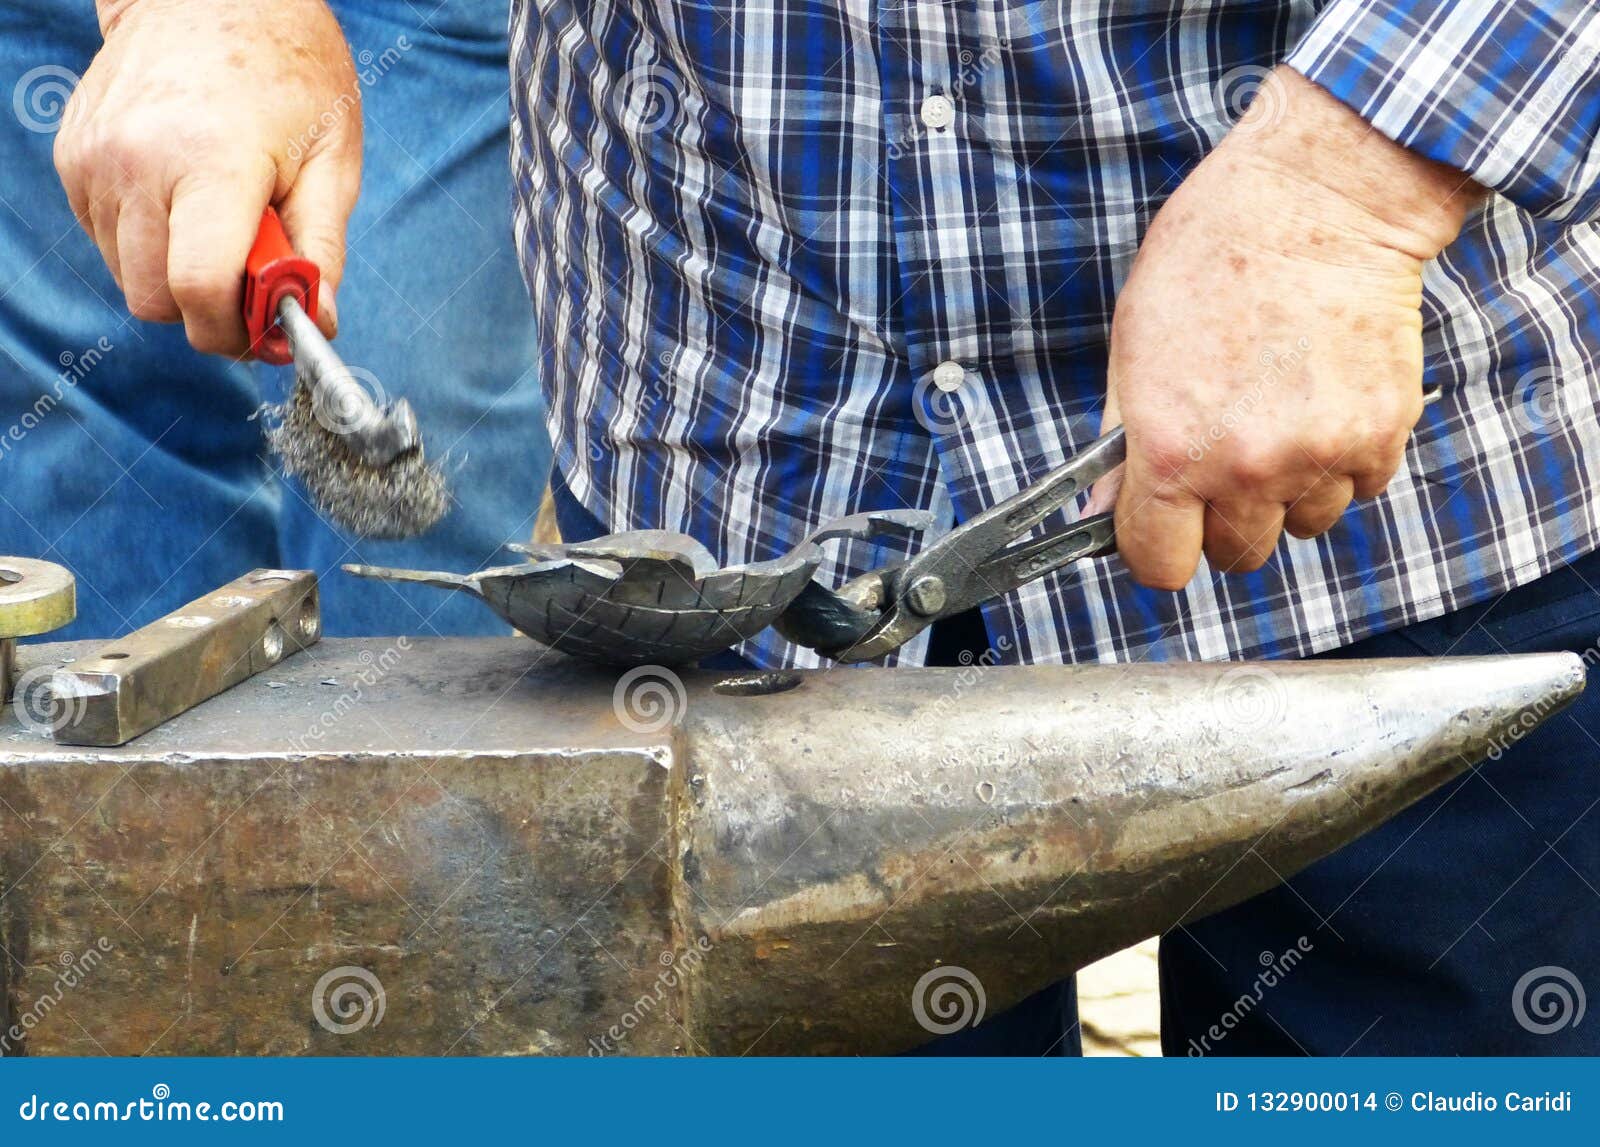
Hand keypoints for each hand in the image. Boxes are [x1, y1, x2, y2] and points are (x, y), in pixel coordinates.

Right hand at [55, 0, 361, 355]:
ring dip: (176, 276)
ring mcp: (93, 158)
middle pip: (154, 298)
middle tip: (252, 283)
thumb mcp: (333, 160)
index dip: (231, 330)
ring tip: (221, 227)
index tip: (264, 330)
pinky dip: (147, 243)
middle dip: (206, 310)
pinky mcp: (72, 156)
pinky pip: (106, 240)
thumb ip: (322, 249)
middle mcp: (136, 161)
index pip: (197, 288)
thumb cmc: (289, 71)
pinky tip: (184, 202)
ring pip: (127, 277)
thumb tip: (316, 323)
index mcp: (210, 162)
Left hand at [1088, 67, 1484, 590]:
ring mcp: (1320, 455)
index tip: (1163, 522)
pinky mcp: (1380, 434)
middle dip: (1223, 519)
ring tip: (1279, 416)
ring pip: (1300, 526)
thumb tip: (1100, 515)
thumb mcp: (1132, 346)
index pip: (1159, 563)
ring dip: (1288, 492)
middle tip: (1224, 456)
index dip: (1157, 546)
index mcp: (1173, 451)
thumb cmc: (1212, 256)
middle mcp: (1247, 467)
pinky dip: (1342, 462)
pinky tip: (1323, 400)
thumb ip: (1120, 444)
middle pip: (1233, 557)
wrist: (1318, 198)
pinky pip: (1356, 489)